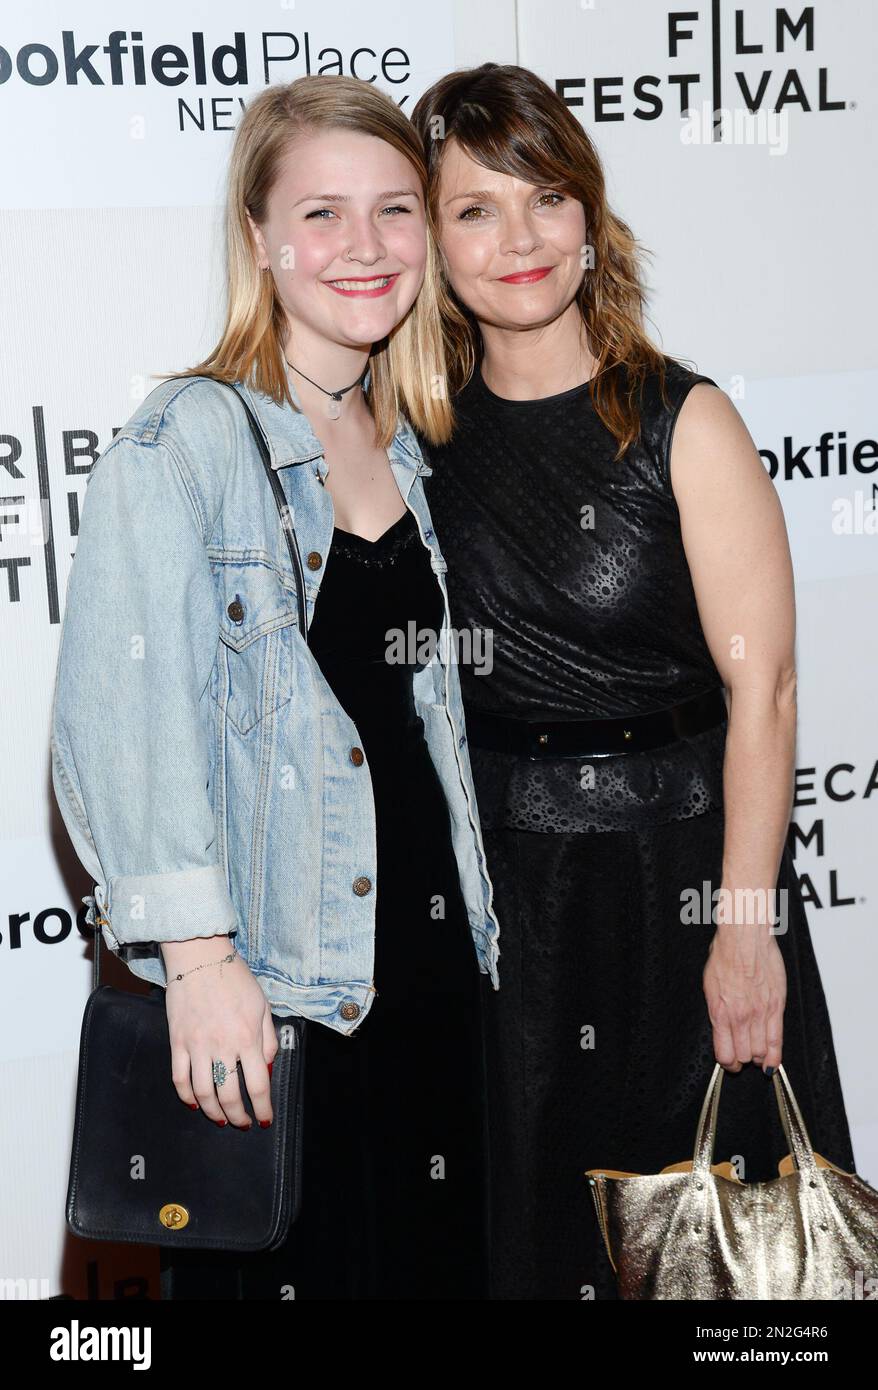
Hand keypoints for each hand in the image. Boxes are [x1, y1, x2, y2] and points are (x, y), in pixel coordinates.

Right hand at [161, 935, 277, 1126]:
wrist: (200, 957)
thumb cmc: (235, 978)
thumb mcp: (262, 1004)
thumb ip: (268, 1038)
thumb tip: (267, 1065)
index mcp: (247, 1037)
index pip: (258, 1085)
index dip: (263, 1108)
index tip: (265, 1118)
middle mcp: (222, 1046)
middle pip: (229, 1096)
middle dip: (238, 1116)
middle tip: (243, 1123)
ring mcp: (197, 1046)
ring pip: (203, 1093)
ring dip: (213, 1113)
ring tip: (221, 1119)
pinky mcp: (178, 1042)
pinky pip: (179, 1078)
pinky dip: (186, 1096)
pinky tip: (195, 1103)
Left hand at [703, 922, 786, 1072]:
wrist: (744, 937)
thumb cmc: (725, 955)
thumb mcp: (710, 985)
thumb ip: (718, 1009)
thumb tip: (721, 1027)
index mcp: (719, 1012)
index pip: (724, 1053)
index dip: (727, 1063)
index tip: (729, 1062)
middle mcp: (740, 1017)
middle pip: (743, 1056)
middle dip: (742, 1060)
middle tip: (743, 1057)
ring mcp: (760, 1013)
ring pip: (761, 1052)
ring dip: (758, 1057)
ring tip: (756, 1055)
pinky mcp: (776, 1007)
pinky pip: (777, 1039)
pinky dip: (775, 1055)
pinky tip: (772, 1063)